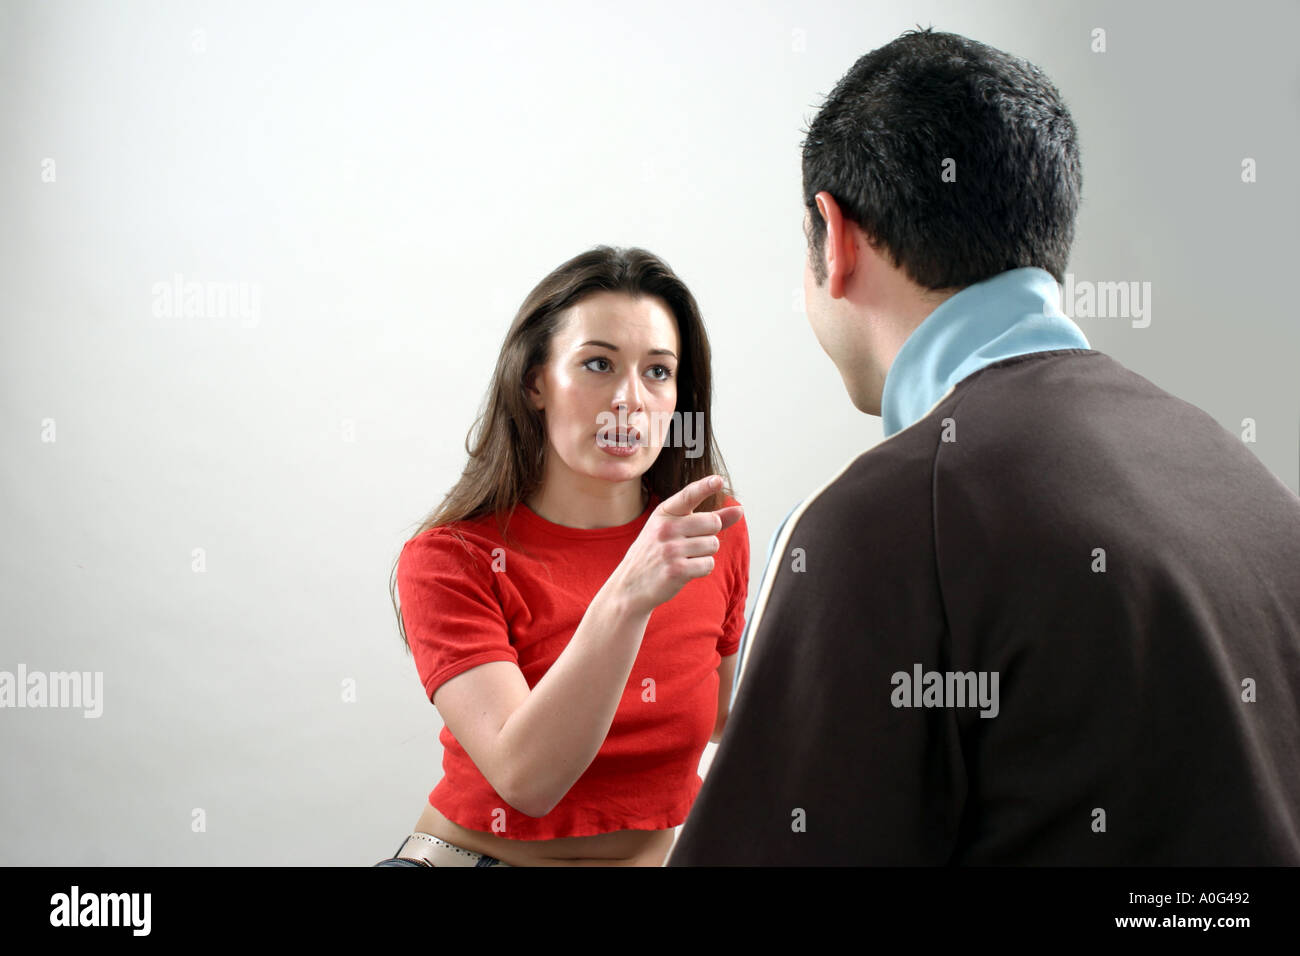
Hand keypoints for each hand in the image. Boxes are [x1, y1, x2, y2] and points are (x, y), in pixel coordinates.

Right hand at [611, 475, 743, 616]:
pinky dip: (702, 569)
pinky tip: (684, 571)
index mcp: (665, 513)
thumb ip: (708, 518)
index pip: (688, 495)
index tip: (718, 480)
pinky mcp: (676, 570)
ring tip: (684, 558)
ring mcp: (670, 549)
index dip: (705, 486)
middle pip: (713, 523)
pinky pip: (708, 564)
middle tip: (690, 544)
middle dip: (710, 535)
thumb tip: (740, 510)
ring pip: (713, 545)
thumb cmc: (657, 552)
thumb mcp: (674, 529)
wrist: (631, 585)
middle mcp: (666, 528)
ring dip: (705, 554)